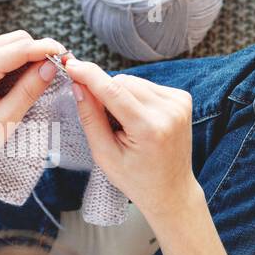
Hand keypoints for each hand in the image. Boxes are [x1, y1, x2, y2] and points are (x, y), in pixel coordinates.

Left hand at [0, 30, 66, 188]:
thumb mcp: (4, 120)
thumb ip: (29, 90)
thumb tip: (51, 66)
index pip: (21, 47)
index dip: (47, 49)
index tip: (67, 56)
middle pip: (16, 39)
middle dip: (38, 52)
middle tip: (54, 74)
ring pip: (7, 43)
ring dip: (26, 57)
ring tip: (35, 83)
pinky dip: (12, 62)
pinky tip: (17, 83)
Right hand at [64, 57, 201, 227]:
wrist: (171, 190)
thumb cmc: (136, 179)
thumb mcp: (104, 154)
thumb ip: (90, 118)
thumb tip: (78, 85)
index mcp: (149, 129)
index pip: (113, 90)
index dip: (89, 75)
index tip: (70, 64)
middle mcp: (169, 112)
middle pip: (123, 81)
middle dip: (106, 94)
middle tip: (107, 123)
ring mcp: (180, 103)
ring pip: (135, 81)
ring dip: (122, 95)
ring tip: (126, 126)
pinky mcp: (183, 98)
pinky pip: (148, 86)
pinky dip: (136, 98)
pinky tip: (140, 120)